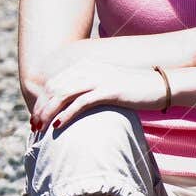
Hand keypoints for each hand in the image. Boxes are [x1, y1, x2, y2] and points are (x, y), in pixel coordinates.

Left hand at [30, 63, 170, 132]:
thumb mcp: (110, 85)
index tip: (36, 118)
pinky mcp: (109, 90)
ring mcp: (99, 78)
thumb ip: (93, 90)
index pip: (54, 83)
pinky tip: (58, 126)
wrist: (162, 86)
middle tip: (33, 127)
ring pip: (63, 95)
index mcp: (86, 66)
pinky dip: (66, 115)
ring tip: (40, 129)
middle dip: (40, 108)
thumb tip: (79, 105)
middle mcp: (89, 69)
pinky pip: (80, 103)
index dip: (41, 100)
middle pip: (54, 88)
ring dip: (48, 113)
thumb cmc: (138, 90)